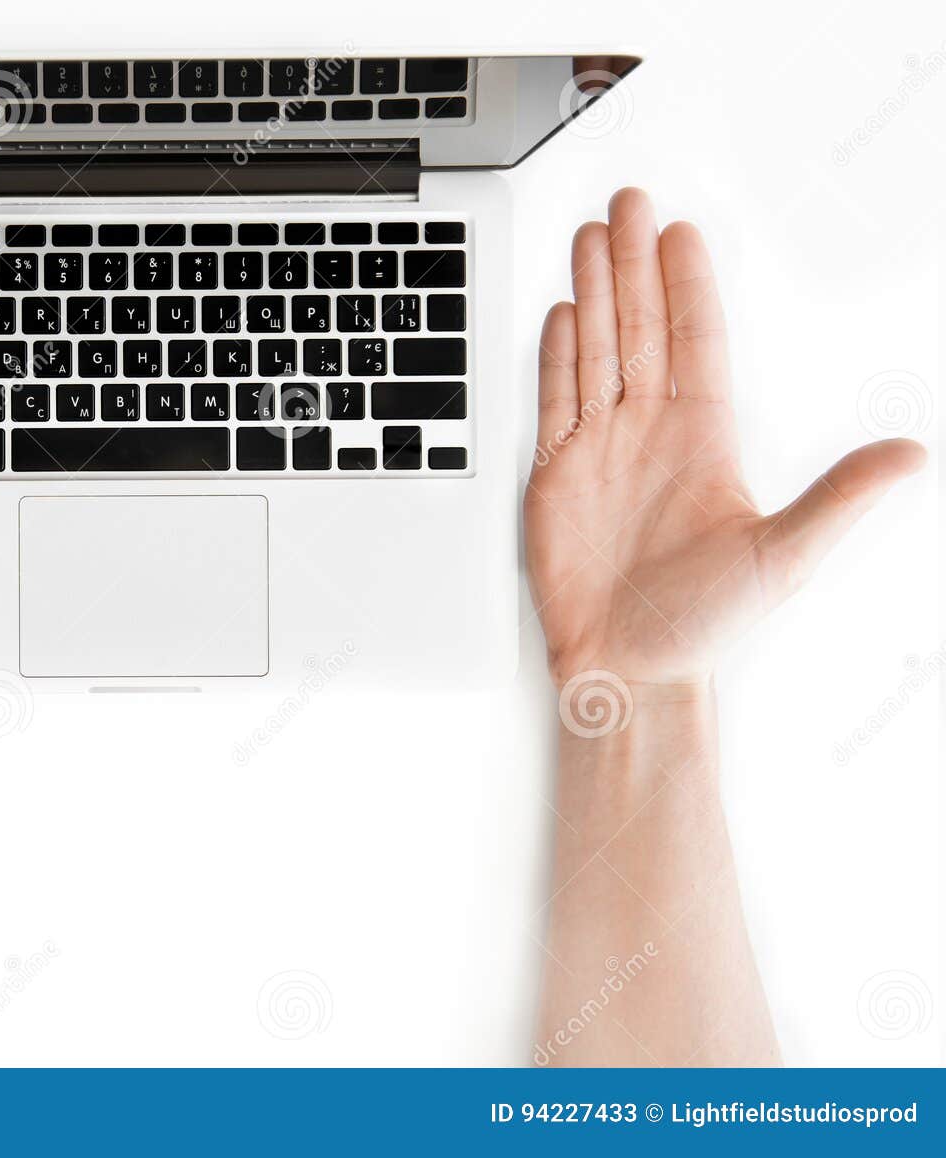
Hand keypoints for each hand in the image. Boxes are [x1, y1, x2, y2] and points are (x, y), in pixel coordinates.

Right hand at [524, 188, 923, 689]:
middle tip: (626, 206)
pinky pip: (557, 398)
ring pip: (597, 350)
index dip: (688, 285)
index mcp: (706, 439)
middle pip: (641, 327)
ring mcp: (602, 449)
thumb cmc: (704, 624)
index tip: (681, 234)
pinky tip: (563, 314)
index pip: (696, 341)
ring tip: (591, 239)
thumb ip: (840, 498)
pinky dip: (557, 354)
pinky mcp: (558, 473)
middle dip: (633, 263)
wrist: (630, 668)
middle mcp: (651, 433)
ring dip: (595, 292)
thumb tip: (911, 455)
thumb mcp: (786, 557)